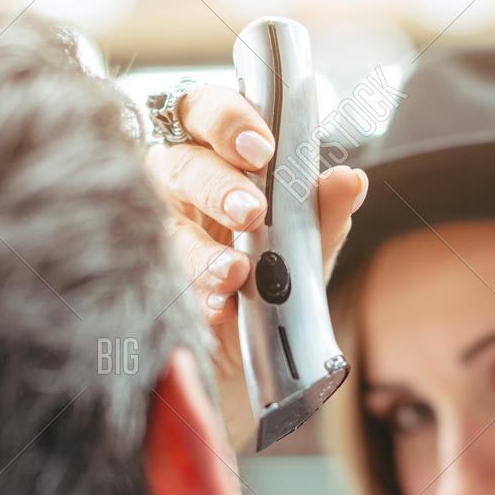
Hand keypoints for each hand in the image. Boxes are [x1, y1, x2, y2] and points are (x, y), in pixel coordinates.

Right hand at [145, 84, 368, 451]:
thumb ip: (323, 220)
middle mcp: (178, 193)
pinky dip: (190, 292)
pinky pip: (155, 278)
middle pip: (180, 162)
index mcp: (218, 165)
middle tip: (252, 212)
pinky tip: (216, 309)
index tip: (262, 147)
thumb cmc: (270, 298)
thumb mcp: (306, 261)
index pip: (205, 113)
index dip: (227, 118)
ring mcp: (155, 239)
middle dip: (217, 184)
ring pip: (161, 222)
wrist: (249, 380)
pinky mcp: (144, 287)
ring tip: (236, 273)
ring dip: (201, 246)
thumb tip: (350, 180)